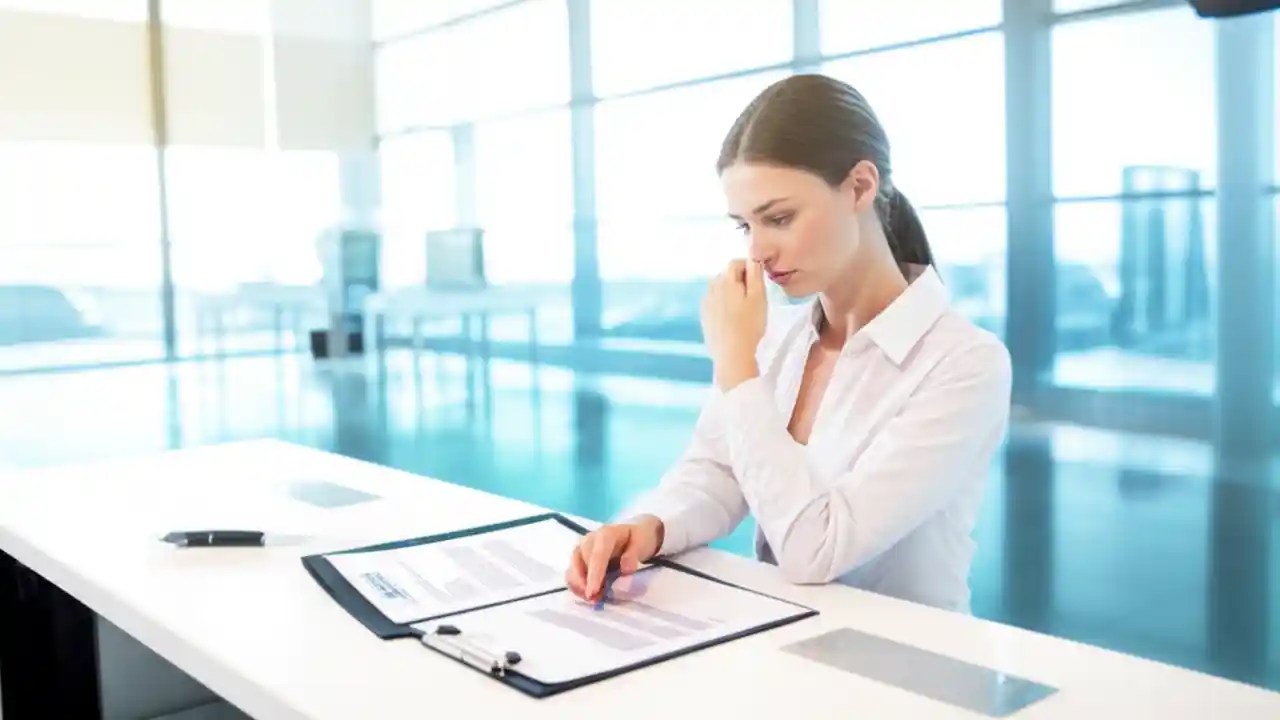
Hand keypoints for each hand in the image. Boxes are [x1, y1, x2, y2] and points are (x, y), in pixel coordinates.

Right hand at [565, 515, 663, 602]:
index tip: (593, 592)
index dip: (594, 574)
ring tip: (593, 600)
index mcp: (606, 534)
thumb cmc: (636, 540)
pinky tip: (588, 596)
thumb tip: (625, 569)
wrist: (633, 536)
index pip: (597, 555)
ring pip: (572, 569)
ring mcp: (581, 549)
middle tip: (596, 600)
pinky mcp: (578, 560)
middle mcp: (589, 540)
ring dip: (579, 587)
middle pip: (580, 561)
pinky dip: (577, 587)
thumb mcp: (642, 543)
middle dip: (585, 583)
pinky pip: (571, 575)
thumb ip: (633, 555)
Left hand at [701, 259, 765, 390]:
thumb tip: (752, 258)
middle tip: (754, 299)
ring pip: (720, 290)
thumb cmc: (750, 325)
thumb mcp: (759, 297)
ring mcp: (705, 303)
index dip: (749, 268)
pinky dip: (724, 306)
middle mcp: (711, 288)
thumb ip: (755, 274)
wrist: (732, 355)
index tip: (759, 283)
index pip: (736, 263)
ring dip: (731, 293)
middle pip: (726, 275)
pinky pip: (715, 304)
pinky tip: (733, 320)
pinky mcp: (704, 317)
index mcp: (725, 281)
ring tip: (744, 311)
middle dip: (740, 281)